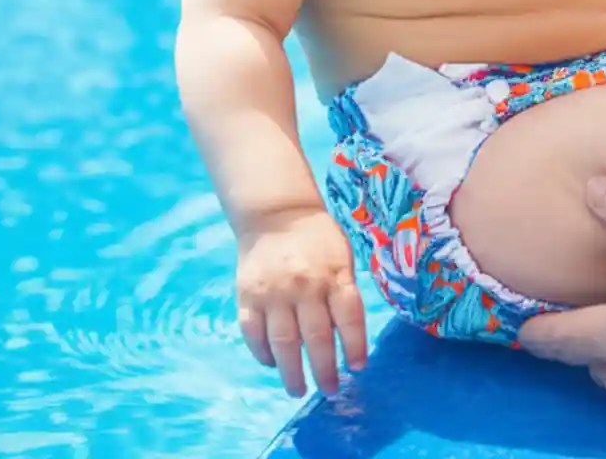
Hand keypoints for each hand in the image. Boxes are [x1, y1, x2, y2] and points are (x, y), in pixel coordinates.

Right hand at [235, 211, 365, 396]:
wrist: (276, 215)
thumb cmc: (318, 241)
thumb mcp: (342, 260)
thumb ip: (344, 294)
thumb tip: (345, 340)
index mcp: (334, 276)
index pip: (350, 319)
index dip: (355, 347)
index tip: (357, 368)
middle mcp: (304, 287)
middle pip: (316, 338)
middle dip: (325, 370)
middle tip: (330, 390)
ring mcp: (273, 293)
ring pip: (282, 343)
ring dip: (291, 372)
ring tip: (298, 389)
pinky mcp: (248, 296)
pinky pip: (253, 334)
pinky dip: (262, 354)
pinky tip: (272, 364)